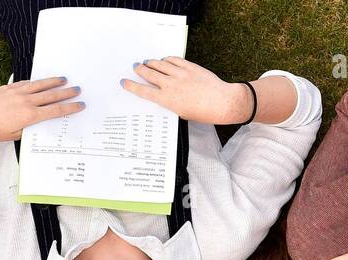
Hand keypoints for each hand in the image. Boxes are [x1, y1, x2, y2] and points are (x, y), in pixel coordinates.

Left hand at [0, 78, 82, 143]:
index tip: (79, 105)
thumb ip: (27, 130)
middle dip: (66, 93)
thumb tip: (38, 127)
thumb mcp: (13, 136)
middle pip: (51, 96)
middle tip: (78, 90)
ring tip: (64, 79)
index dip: (69, 108)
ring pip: (40, 86)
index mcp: (29, 116)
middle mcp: (25, 102)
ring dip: (53, 82)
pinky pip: (27, 83)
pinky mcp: (8, 88)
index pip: (55, 111)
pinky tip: (41, 81)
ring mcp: (17, 92)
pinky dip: (36, 82)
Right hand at [122, 56, 248, 124]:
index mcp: (166, 100)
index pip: (143, 91)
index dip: (132, 86)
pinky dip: (166, 59)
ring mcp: (180, 74)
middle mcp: (170, 85)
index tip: (125, 82)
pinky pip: (173, 59)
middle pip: (149, 73)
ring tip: (147, 62)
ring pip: (159, 64)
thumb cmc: (203, 113)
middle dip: (140, 69)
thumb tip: (162, 96)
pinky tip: (164, 60)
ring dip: (151, 62)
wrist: (222, 102)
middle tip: (136, 67)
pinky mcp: (189, 67)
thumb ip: (170, 103)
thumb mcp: (182, 113)